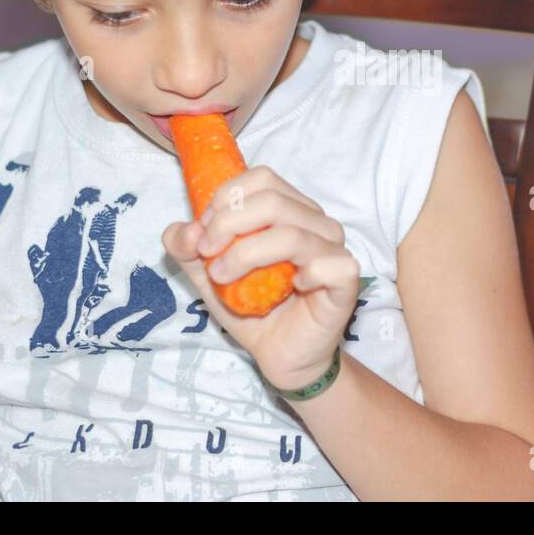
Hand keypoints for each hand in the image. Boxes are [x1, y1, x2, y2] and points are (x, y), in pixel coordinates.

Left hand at [162, 165, 360, 389]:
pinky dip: (303, 274)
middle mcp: (316, 223)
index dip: (226, 198)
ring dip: (246, 254)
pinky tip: (291, 288)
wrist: (279, 355)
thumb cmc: (252, 308)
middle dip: (228, 224)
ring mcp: (334, 249)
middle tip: (207, 255)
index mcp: (289, 210)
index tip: (203, 232)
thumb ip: (187, 247)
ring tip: (223, 277)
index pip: (262, 179)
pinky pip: (327, 264)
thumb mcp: (206, 275)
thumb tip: (187, 229)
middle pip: (272, 200)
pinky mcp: (346, 280)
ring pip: (291, 234)